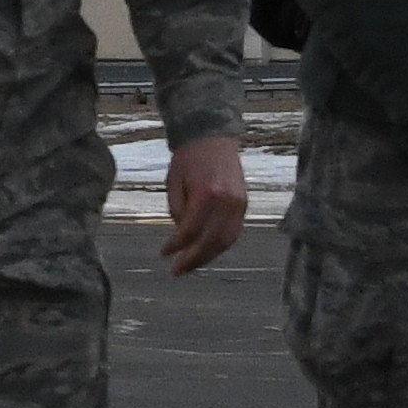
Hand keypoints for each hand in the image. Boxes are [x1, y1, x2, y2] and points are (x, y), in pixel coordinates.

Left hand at [159, 133, 247, 273]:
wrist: (212, 137)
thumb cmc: (188, 158)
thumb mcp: (173, 181)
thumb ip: (177, 209)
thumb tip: (181, 236)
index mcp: (207, 193)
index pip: (191, 230)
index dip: (176, 245)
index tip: (164, 253)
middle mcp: (226, 201)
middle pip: (211, 241)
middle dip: (193, 259)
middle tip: (177, 271)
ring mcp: (239, 203)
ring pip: (226, 241)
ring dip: (207, 257)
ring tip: (190, 266)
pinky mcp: (244, 204)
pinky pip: (233, 233)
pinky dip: (219, 246)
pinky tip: (205, 252)